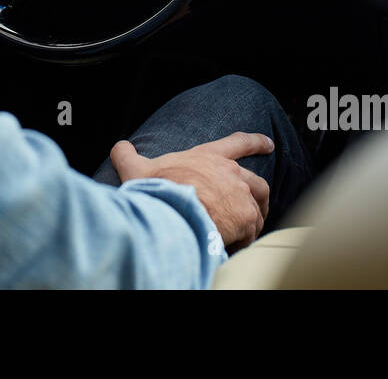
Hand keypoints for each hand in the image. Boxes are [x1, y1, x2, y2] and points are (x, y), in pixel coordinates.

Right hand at [109, 132, 272, 248]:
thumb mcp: (136, 168)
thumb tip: (119, 147)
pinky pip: (251, 231)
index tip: (269, 143)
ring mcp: (241, 195)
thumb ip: (127, 154)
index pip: (238, 142)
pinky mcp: (245, 218)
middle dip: (259, 193)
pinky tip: (235, 246)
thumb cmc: (156, 189)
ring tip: (248, 229)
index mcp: (209, 157)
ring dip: (255, 217)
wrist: (171, 212)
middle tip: (258, 204)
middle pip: (257, 180)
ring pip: (258, 206)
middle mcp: (231, 173)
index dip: (255, 141)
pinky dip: (245, 238)